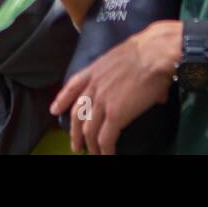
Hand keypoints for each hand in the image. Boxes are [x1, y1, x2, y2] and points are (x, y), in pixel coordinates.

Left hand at [49, 20, 181, 154]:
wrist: (154, 53)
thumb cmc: (147, 51)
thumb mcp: (122, 57)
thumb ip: (123, 74)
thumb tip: (150, 90)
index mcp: (94, 71)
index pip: (71, 87)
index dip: (61, 100)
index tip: (54, 110)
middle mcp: (93, 87)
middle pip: (77, 115)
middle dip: (75, 133)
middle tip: (76, 145)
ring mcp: (102, 102)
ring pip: (89, 130)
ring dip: (90, 145)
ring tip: (94, 154)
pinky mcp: (115, 115)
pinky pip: (105, 138)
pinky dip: (105, 150)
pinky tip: (107, 155)